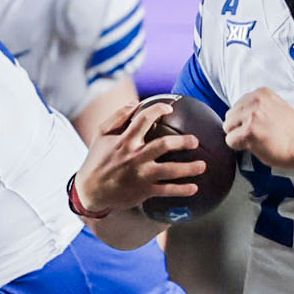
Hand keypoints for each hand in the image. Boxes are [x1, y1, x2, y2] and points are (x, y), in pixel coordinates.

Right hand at [70, 98, 198, 217]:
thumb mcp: (101, 134)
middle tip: (195, 141)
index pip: (144, 120)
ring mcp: (141, 175)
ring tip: (203, 165)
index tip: (170, 108)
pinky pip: (166, 191)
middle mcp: (135, 157)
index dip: (158, 111)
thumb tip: (135, 103)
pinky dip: (182, 190)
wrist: (90, 191)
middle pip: (164, 145)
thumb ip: (117, 117)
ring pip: (170, 170)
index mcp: (125, 141)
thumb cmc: (97, 160)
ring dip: (189, 168)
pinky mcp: (144, 191)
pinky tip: (194, 188)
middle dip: (182, 142)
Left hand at [224, 87, 293, 176]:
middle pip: (230, 115)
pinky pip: (230, 140)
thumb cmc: (292, 132)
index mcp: (262, 93)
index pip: (238, 104)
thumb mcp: (278, 106)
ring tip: (255, 139)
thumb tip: (243, 110)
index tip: (256, 124)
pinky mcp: (248, 132)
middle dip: (239, 126)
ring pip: (228, 127)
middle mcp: (256, 101)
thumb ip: (260, 105)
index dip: (245, 118)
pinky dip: (238, 146)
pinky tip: (253, 146)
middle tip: (255, 134)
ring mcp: (252, 116)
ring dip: (238, 136)